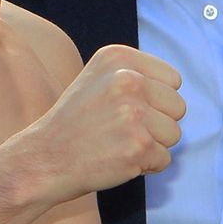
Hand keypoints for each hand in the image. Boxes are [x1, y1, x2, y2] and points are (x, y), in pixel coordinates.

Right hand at [20, 45, 184, 199]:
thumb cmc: (76, 123)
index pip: (173, 80)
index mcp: (119, 58)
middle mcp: (128, 80)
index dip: (155, 100)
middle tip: (120, 130)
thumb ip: (137, 74)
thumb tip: (176, 85)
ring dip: (152, 145)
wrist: (44, 159)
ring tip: (118, 143)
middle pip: (178, 107)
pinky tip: (117, 160)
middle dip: (157, 124)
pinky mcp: (138, 146)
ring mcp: (133, 114)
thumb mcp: (99, 79)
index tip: (125, 109)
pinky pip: (165, 159)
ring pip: (174, 134)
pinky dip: (146, 166)